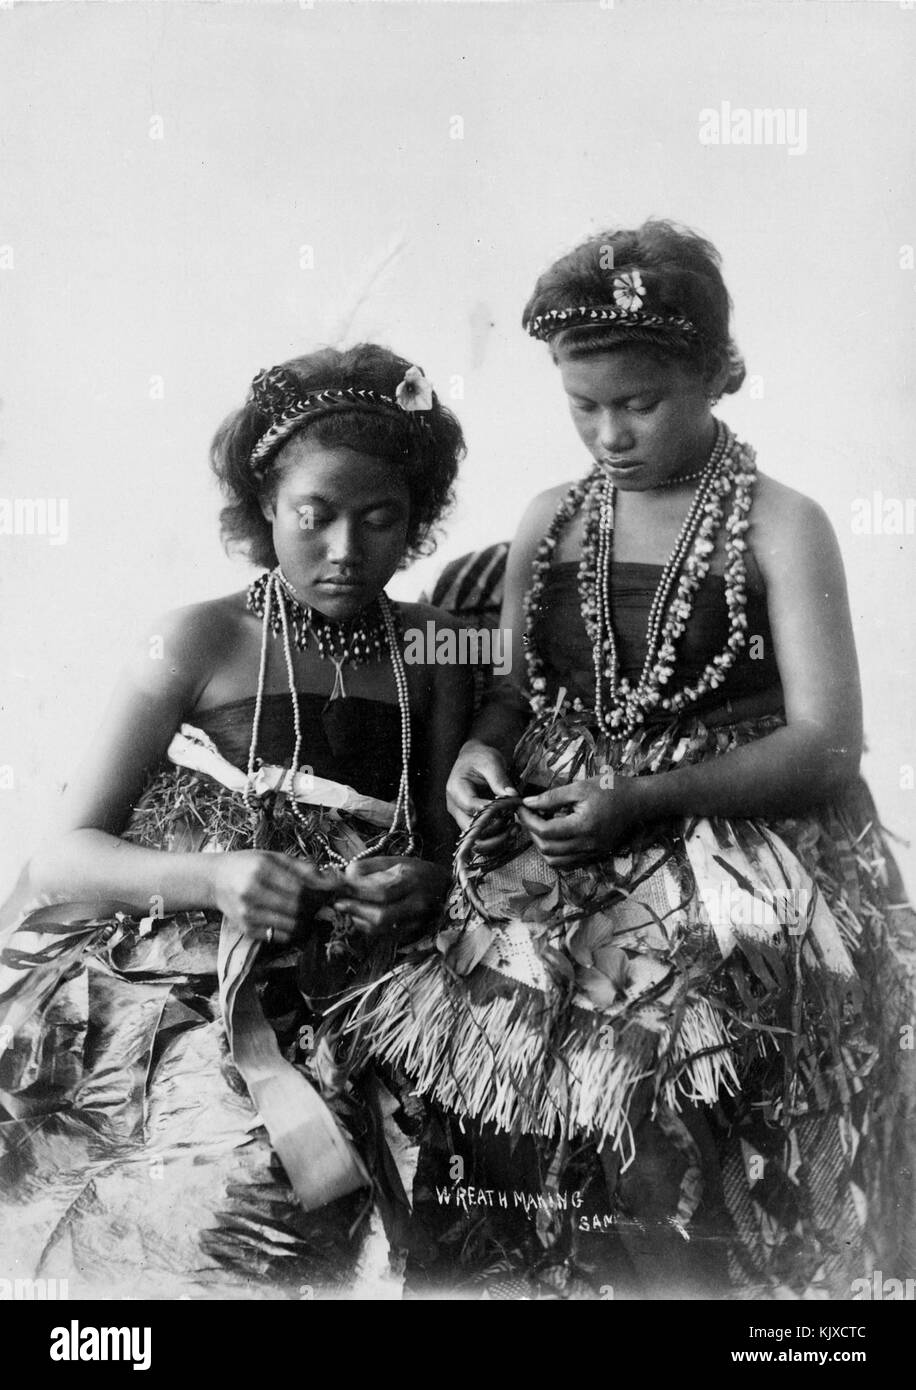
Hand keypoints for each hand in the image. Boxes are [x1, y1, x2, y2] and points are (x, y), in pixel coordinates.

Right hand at [211, 851, 343, 946]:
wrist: (215, 880)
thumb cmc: (248, 865)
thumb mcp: (274, 857)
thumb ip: (303, 868)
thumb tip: (330, 881)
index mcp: (261, 871)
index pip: (300, 889)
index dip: (318, 894)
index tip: (328, 893)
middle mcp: (252, 894)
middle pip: (297, 909)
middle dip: (314, 908)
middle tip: (321, 904)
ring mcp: (248, 915)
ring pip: (291, 927)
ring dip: (306, 922)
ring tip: (308, 912)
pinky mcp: (247, 930)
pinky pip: (279, 938)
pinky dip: (292, 932)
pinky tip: (293, 921)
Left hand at [332, 856, 450, 940]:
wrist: (445, 888)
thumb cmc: (415, 871)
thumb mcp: (393, 861)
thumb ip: (368, 868)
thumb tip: (343, 877)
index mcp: (411, 879)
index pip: (380, 891)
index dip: (357, 893)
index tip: (338, 891)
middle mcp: (416, 902)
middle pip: (381, 915)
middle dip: (355, 910)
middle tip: (338, 904)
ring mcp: (415, 920)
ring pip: (381, 928)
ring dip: (358, 920)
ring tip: (348, 909)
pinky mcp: (411, 932)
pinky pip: (383, 934)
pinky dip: (367, 927)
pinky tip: (361, 916)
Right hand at [447, 739, 517, 850]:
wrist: (474, 758)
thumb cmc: (480, 757)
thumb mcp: (491, 762)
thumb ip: (500, 779)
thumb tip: (512, 796)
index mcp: (456, 789)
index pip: (471, 807)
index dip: (491, 812)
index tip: (511, 810)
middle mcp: (455, 807)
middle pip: (470, 830)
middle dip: (495, 832)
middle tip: (515, 825)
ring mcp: (461, 817)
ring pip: (476, 840)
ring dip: (497, 840)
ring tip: (515, 830)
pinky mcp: (471, 824)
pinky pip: (482, 839)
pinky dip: (496, 841)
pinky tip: (511, 833)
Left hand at [518, 777, 642, 868]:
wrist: (639, 802)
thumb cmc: (611, 789)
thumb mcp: (580, 787)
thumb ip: (552, 797)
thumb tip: (528, 803)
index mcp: (583, 826)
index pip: (545, 831)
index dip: (528, 820)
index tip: (521, 808)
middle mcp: (588, 845)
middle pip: (547, 849)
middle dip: (532, 832)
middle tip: (529, 815)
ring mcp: (592, 854)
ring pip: (555, 862)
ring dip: (542, 846)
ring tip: (541, 826)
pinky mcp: (596, 856)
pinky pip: (568, 864)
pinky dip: (556, 854)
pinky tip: (555, 836)